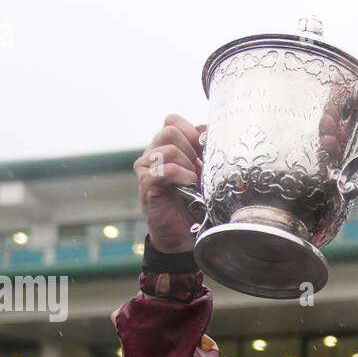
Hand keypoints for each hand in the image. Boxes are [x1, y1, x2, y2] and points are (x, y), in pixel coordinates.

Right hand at [134, 114, 205, 253]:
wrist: (183, 235)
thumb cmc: (196, 204)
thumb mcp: (207, 174)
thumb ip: (207, 152)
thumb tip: (210, 131)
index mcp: (167, 146)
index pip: (174, 120)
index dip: (192, 132)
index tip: (205, 152)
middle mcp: (154, 153)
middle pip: (170, 128)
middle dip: (191, 147)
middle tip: (199, 168)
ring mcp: (147, 168)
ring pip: (168, 147)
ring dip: (187, 163)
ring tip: (193, 181)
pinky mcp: (147, 183)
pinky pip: (164, 169)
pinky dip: (181, 175)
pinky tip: (188, 185)